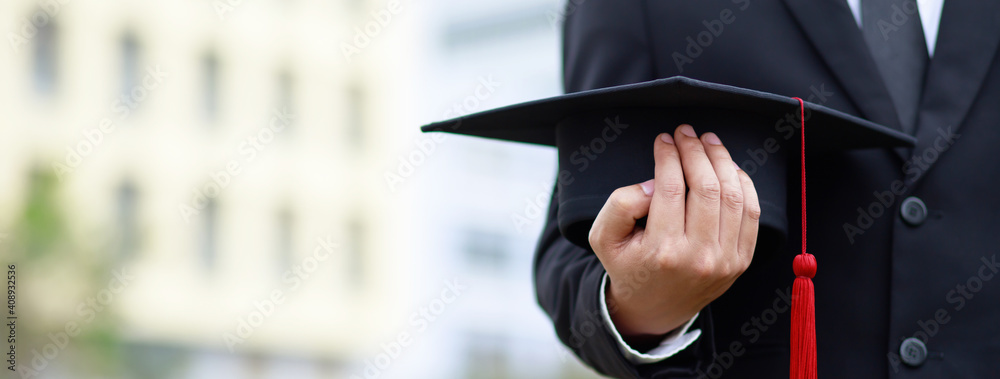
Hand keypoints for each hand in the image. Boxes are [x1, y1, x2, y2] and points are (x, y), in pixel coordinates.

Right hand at [589, 124, 760, 338]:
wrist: (654, 309)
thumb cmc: (628, 265)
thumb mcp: (603, 238)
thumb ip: (620, 205)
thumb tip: (654, 182)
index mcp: (664, 251)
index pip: (671, 188)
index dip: (669, 156)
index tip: (664, 139)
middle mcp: (700, 257)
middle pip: (706, 187)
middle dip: (696, 151)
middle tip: (686, 132)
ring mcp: (726, 260)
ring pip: (733, 196)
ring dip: (722, 160)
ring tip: (708, 142)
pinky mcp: (741, 260)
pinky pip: (751, 213)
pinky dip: (743, 183)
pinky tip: (728, 166)